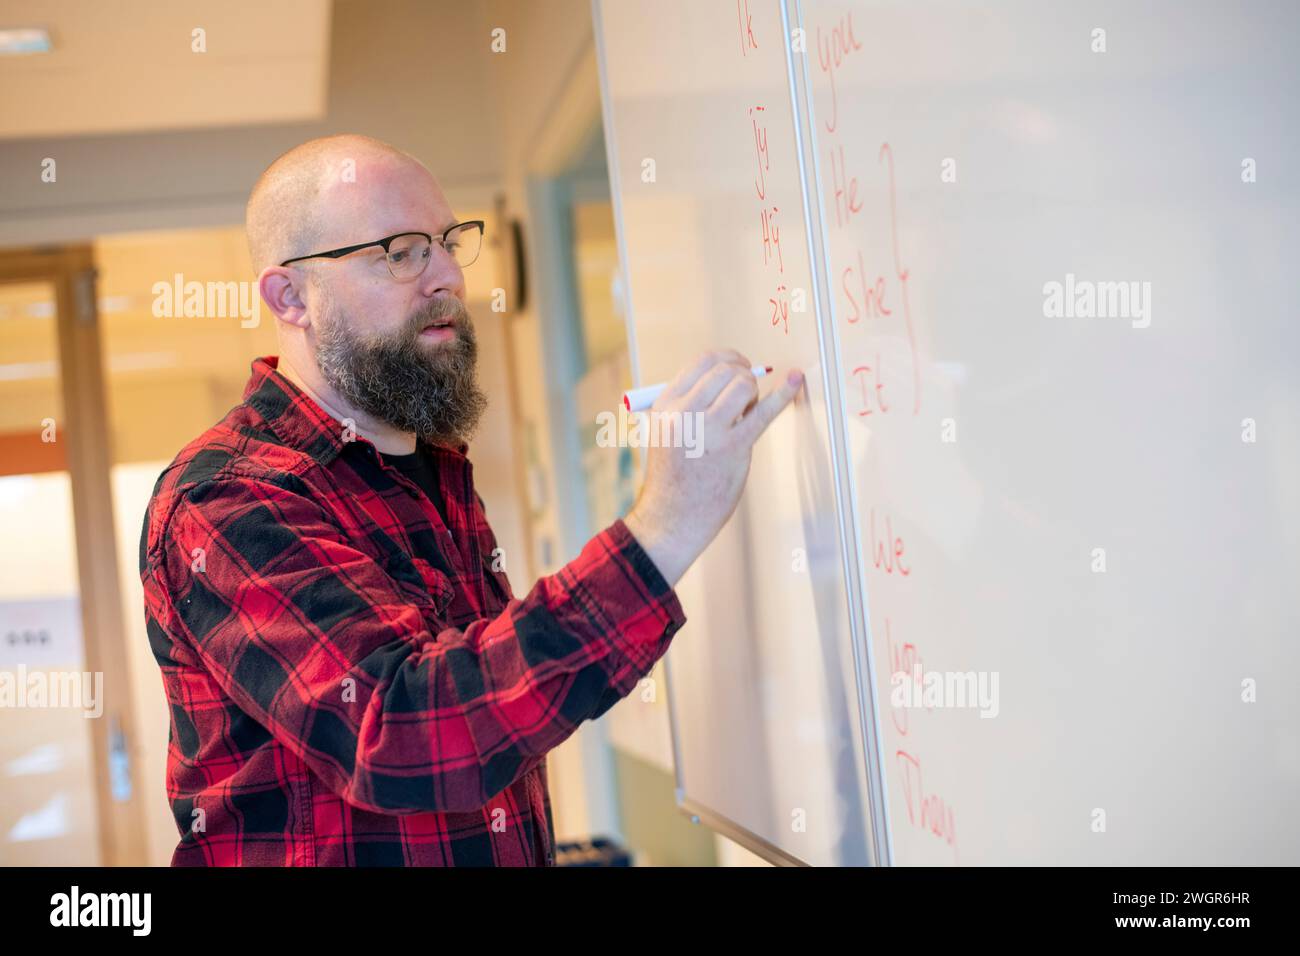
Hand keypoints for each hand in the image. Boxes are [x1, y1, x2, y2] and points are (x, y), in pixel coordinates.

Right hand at [623, 349, 803, 586]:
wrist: (672, 517)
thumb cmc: (673, 475)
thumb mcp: (665, 431)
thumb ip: (688, 403)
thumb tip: (730, 376)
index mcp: (665, 405)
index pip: (702, 362)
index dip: (727, 357)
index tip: (739, 364)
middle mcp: (684, 413)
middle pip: (725, 371)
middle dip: (743, 374)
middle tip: (747, 389)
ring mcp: (709, 431)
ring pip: (743, 384)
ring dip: (753, 389)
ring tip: (748, 408)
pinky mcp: (733, 448)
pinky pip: (763, 413)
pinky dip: (783, 394)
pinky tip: (795, 381)